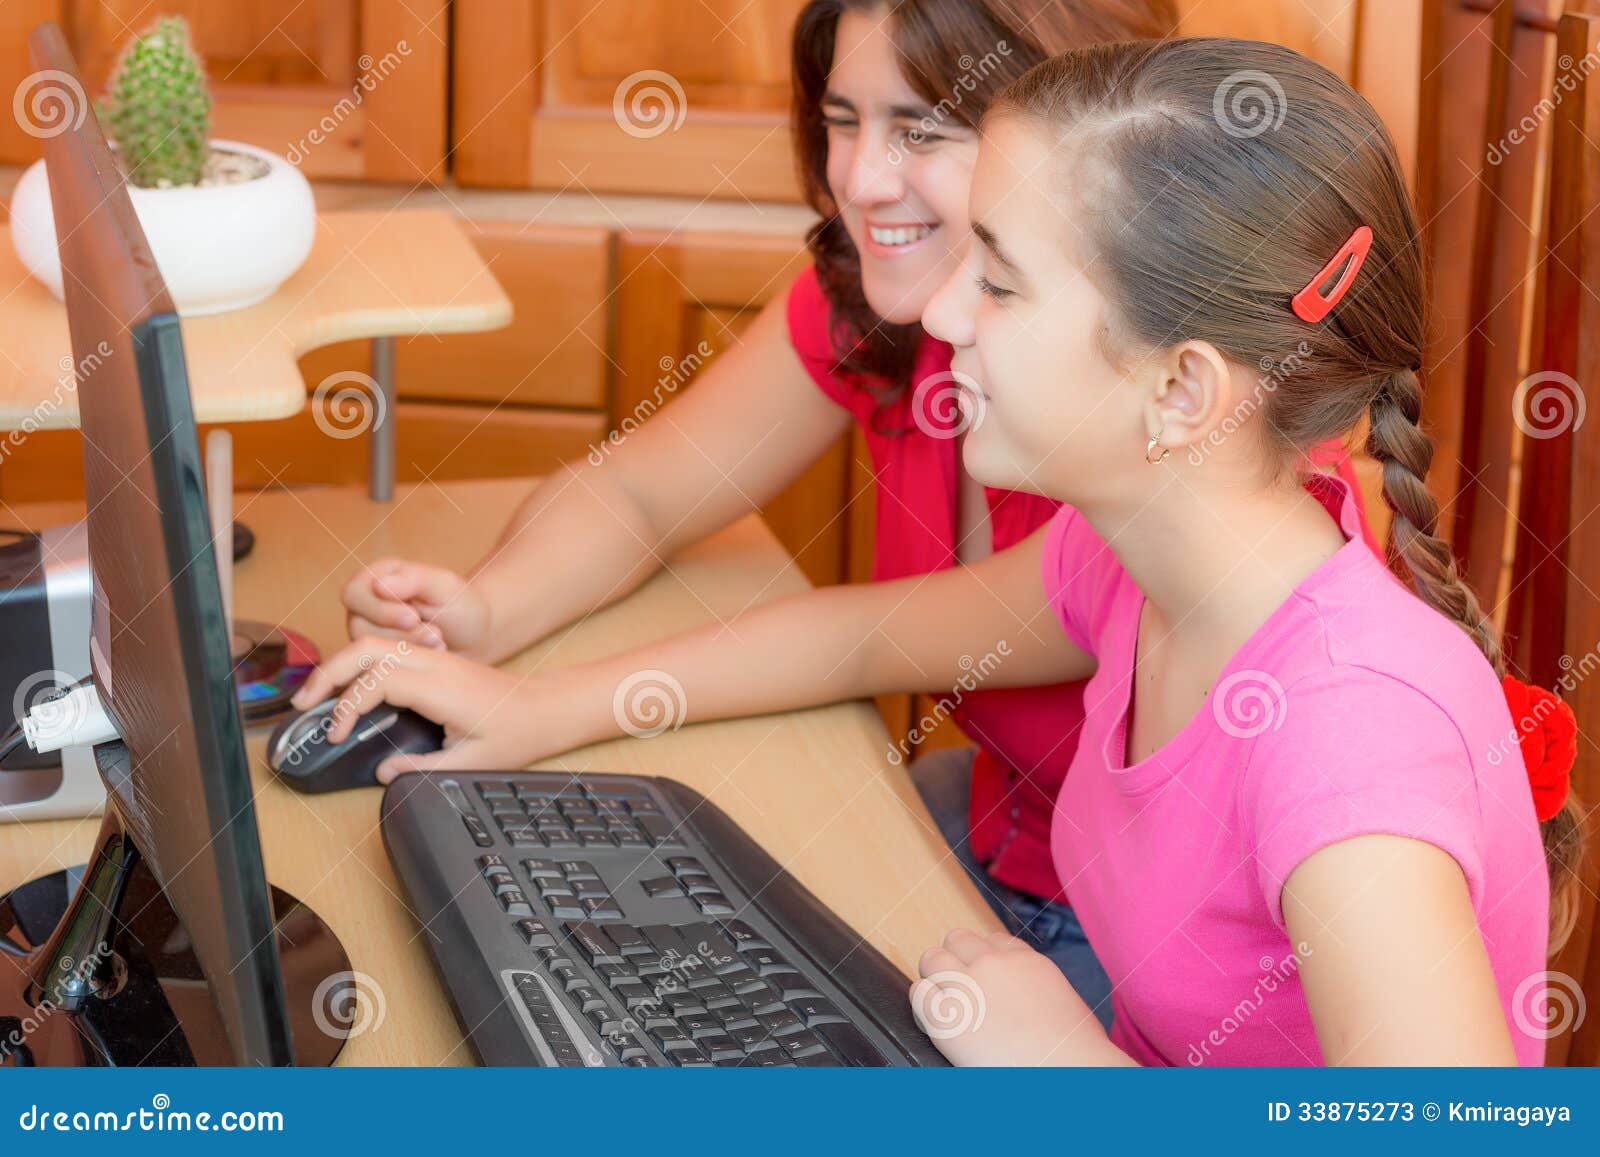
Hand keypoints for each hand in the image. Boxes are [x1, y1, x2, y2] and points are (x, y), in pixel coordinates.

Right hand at [290, 637, 586, 780]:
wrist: (544, 709)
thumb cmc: (516, 735)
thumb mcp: (472, 762)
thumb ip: (424, 769)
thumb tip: (384, 772)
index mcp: (443, 687)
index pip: (379, 680)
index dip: (348, 704)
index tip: (337, 733)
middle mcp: (436, 665)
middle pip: (369, 649)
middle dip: (329, 672)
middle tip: (303, 703)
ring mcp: (435, 658)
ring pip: (377, 645)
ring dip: (341, 665)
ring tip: (316, 695)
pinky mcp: (435, 661)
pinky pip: (389, 652)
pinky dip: (360, 665)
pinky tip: (347, 689)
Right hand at [341, 558, 490, 655]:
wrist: (477, 638)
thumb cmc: (461, 605)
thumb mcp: (444, 586)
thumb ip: (413, 579)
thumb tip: (377, 585)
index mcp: (375, 577)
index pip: (354, 594)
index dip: (381, 610)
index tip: (415, 617)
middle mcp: (366, 606)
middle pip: (358, 626)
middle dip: (400, 634)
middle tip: (435, 634)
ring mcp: (369, 634)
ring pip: (368, 651)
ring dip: (407, 650)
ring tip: (439, 643)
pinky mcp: (378, 660)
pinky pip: (378, 670)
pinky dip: (408, 665)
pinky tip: (433, 655)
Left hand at [910, 929, 1125, 1065]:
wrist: (1066, 1077)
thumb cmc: (1074, 1054)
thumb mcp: (1062, 1002)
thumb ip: (1033, 988)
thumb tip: (1017, 998)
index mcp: (1026, 961)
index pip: (992, 940)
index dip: (984, 958)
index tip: (984, 977)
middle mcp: (994, 965)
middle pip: (958, 940)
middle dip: (955, 960)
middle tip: (958, 989)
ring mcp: (969, 986)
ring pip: (932, 959)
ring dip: (935, 978)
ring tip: (944, 1003)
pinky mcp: (947, 1015)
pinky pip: (918, 993)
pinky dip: (923, 1004)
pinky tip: (936, 1021)